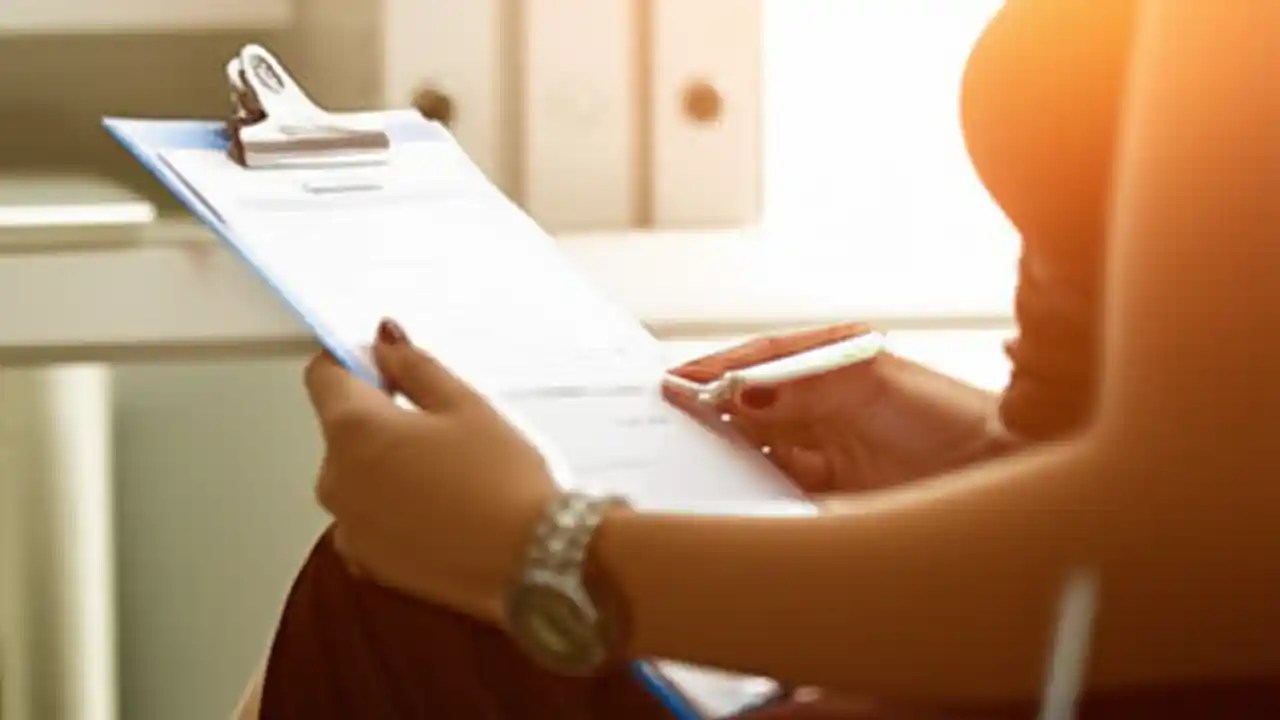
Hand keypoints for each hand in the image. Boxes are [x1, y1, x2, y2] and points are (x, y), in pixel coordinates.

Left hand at [304, 319, 556, 622]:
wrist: (531, 560)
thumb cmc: (501, 480)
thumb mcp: (465, 404)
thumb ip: (414, 366)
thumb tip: (385, 344)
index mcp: (353, 430)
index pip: (323, 375)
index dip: (357, 362)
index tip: (393, 367)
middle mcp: (335, 479)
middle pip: (341, 428)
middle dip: (380, 417)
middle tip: (442, 425)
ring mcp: (349, 526)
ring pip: (357, 474)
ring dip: (387, 464)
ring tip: (449, 473)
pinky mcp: (369, 562)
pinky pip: (368, 517)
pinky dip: (393, 507)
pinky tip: (441, 509)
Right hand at [664, 325, 1016, 494]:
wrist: (998, 471)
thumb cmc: (947, 415)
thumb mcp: (870, 384)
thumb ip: (801, 388)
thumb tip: (741, 392)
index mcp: (835, 361)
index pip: (762, 361)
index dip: (718, 369)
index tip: (677, 380)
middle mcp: (825, 401)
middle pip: (752, 403)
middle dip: (710, 407)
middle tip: (667, 417)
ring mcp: (826, 445)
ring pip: (758, 443)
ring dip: (725, 445)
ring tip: (687, 450)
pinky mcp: (831, 489)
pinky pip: (777, 482)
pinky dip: (750, 482)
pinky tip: (727, 484)